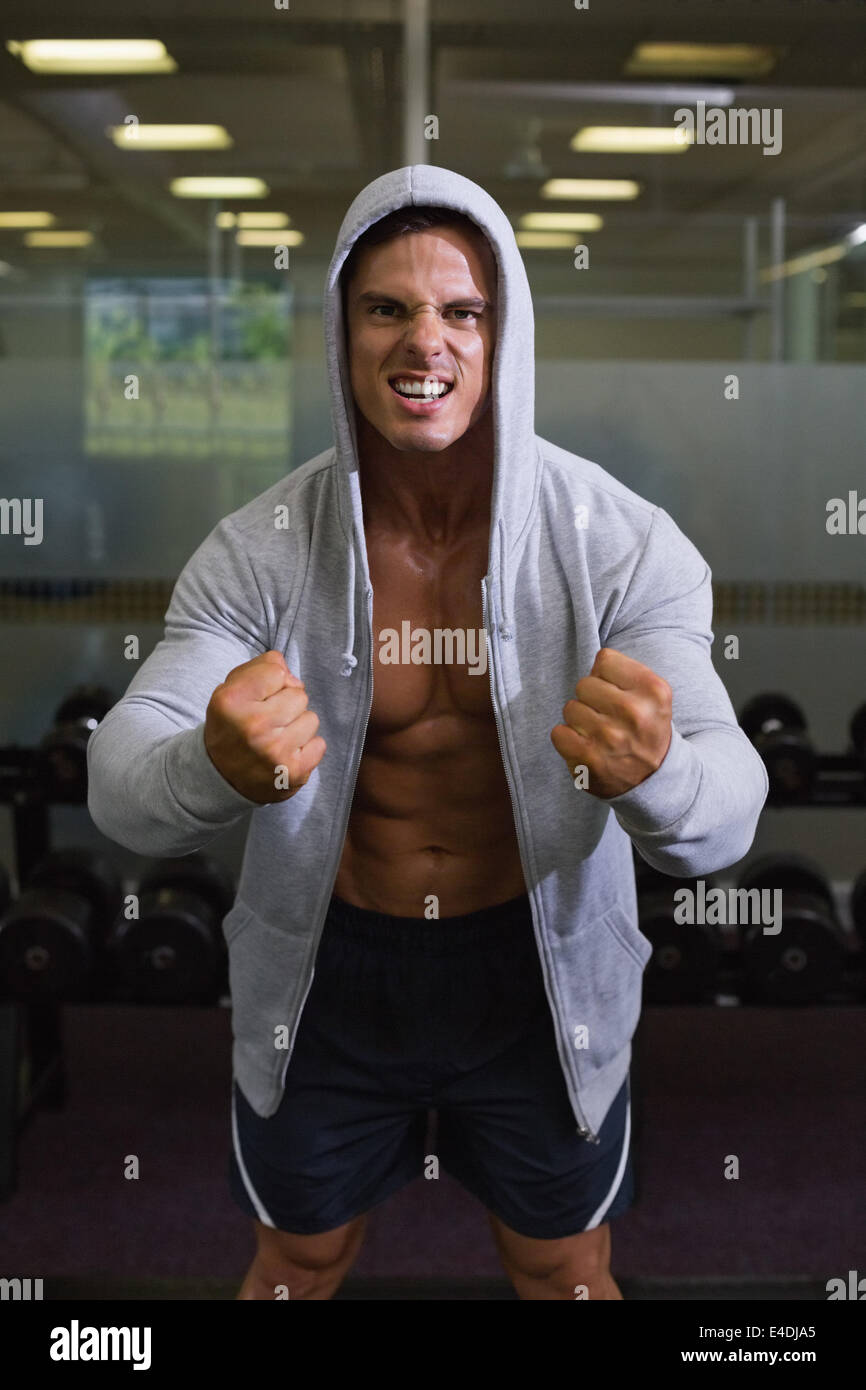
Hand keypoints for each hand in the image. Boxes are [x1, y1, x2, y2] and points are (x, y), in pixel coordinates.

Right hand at [204, 650, 325, 803]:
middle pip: (299, 695)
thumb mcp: (231, 690)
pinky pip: (319, 744)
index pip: (276, 671)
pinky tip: (286, 753)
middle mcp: (253, 725)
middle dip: (287, 704)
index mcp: (232, 701)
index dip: (271, 681)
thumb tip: (292, 674)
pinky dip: (306, 748)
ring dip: (297, 726)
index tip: (260, 696)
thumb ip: (260, 668)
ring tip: (277, 737)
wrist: (221, 778)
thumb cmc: (231, 726)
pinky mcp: (293, 771)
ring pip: (311, 719)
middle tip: (269, 720)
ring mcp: (275, 751)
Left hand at [550, 647, 671, 798]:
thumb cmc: (646, 729)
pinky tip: (586, 746)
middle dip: (591, 699)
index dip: (606, 676)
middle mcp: (634, 712)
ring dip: (579, 720)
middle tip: (608, 718)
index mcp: (653, 690)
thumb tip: (594, 662)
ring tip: (599, 734)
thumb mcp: (652, 695)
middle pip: (584, 683)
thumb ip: (624, 672)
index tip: (617, 694)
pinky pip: (558, 732)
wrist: (655, 779)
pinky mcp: (589, 759)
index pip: (605, 660)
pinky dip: (567, 740)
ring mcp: (610, 737)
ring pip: (570, 708)